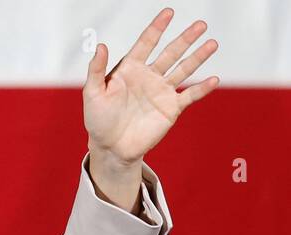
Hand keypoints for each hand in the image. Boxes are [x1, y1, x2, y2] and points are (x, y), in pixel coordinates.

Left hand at [83, 8, 218, 164]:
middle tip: (201, 24)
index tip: (169, 12)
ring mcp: (162, 91)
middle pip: (171, 52)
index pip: (146, 43)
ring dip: (198, 57)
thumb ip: (96, 70)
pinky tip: (213, 79)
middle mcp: (149, 76)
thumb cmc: (98, 120)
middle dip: (186, 38)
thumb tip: (101, 46)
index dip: (157, 28)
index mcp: (130, 69)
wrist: (110, 147)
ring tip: (212, 43)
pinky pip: (190, 96)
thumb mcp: (93, 93)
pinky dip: (202, 89)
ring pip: (184, 69)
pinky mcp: (171, 108)